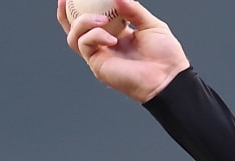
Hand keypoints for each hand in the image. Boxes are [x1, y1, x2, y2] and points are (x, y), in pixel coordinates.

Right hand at [57, 0, 189, 102]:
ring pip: (74, 36)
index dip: (82, 6)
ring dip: (83, 22)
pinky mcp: (97, 65)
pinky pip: (84, 44)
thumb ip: (134, 10)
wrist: (169, 78)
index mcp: (117, 34)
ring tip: (101, 19)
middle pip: (74, 28)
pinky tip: (112, 38)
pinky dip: (95, 36)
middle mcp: (105, 45)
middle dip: (65, 12)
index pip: (94, 18)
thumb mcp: (151, 25)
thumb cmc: (166, 56)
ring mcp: (100, 56)